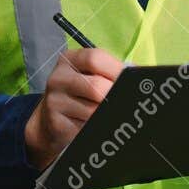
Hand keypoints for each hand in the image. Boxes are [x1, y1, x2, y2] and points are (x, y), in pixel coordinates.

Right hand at [24, 47, 124, 168]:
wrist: (49, 120)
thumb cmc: (80, 94)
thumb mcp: (89, 76)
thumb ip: (111, 73)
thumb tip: (139, 77)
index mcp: (69, 60)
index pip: (95, 59)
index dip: (117, 70)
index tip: (131, 82)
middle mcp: (58, 78)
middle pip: (97, 87)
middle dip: (115, 97)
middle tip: (123, 102)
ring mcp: (54, 102)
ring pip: (94, 112)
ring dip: (107, 115)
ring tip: (110, 115)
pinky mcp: (56, 124)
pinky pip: (86, 129)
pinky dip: (97, 129)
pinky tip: (95, 126)